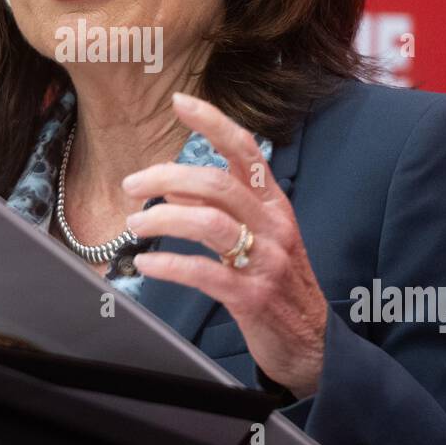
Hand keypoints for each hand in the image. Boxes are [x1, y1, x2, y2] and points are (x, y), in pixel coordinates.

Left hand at [122, 91, 327, 398]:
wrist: (313, 343)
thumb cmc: (280, 283)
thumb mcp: (263, 236)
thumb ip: (227, 207)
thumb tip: (178, 186)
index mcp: (274, 204)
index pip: (245, 150)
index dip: (213, 122)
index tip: (181, 102)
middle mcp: (272, 225)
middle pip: (217, 183)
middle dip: (166, 178)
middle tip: (132, 185)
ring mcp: (264, 260)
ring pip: (208, 222)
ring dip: (162, 218)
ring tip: (134, 224)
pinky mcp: (251, 296)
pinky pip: (203, 272)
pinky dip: (169, 264)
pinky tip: (147, 263)